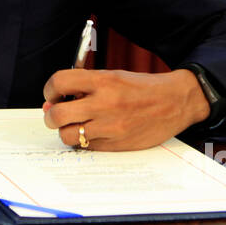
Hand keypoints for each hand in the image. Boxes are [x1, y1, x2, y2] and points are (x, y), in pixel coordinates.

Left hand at [41, 69, 209, 150]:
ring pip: (68, 136)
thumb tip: (53, 102)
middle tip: (56, 115)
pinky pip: (86, 147)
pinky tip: (93, 132)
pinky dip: (84, 141)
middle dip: (51, 116)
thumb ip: (84, 87)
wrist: (175, 102)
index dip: (50, 90)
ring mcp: (110, 127)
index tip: (53, 94)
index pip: (60, 82)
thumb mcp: (113, 77)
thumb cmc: (141, 88)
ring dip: (66, 131)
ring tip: (75, 125)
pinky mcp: (116, 145)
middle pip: (57, 115)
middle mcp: (105, 104)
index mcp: (103, 82)